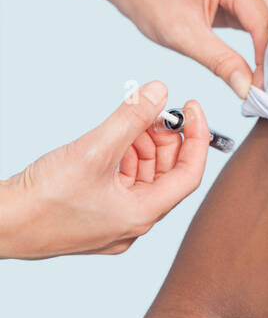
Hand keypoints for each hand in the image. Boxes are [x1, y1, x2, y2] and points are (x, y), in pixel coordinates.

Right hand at [0, 82, 209, 258]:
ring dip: (143, 146)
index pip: (189, 174)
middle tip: (156, 109)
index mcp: (140, 216)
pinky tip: (113, 141)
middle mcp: (131, 225)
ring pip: (144, 178)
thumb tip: (161, 91)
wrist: (0, 224)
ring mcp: (111, 224)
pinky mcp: (93, 217)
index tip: (193, 107)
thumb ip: (132, 118)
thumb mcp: (94, 150)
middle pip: (168, 175)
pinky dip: (124, 159)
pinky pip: (122, 184)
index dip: (197, 137)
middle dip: (165, 138)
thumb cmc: (42, 199)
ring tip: (131, 122)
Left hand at [110, 0, 267, 98]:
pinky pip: (260, 15)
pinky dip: (260, 39)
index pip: (265, 25)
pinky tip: (257, 63)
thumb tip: (248, 88)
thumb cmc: (151, 0)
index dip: (267, 61)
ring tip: (262, 80)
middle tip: (265, 91)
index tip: (263, 92)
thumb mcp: (183, 36)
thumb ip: (220, 61)